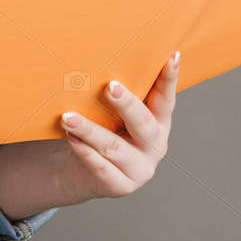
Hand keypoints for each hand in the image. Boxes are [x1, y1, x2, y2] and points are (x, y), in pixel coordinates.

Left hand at [55, 50, 178, 199]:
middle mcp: (155, 146)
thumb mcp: (116, 114)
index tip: (172, 55)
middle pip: (143, 123)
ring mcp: (139, 169)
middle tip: (109, 87)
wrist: (86, 173)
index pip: (166, 98)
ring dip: (90, 130)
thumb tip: (98, 54)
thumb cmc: (104, 131)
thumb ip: (118, 96)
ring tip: (68, 117)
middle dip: (126, 104)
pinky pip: (99, 167)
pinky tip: (71, 137)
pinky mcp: (119, 186)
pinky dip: (84, 150)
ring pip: (113, 147)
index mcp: (159, 123)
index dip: (169, 78)